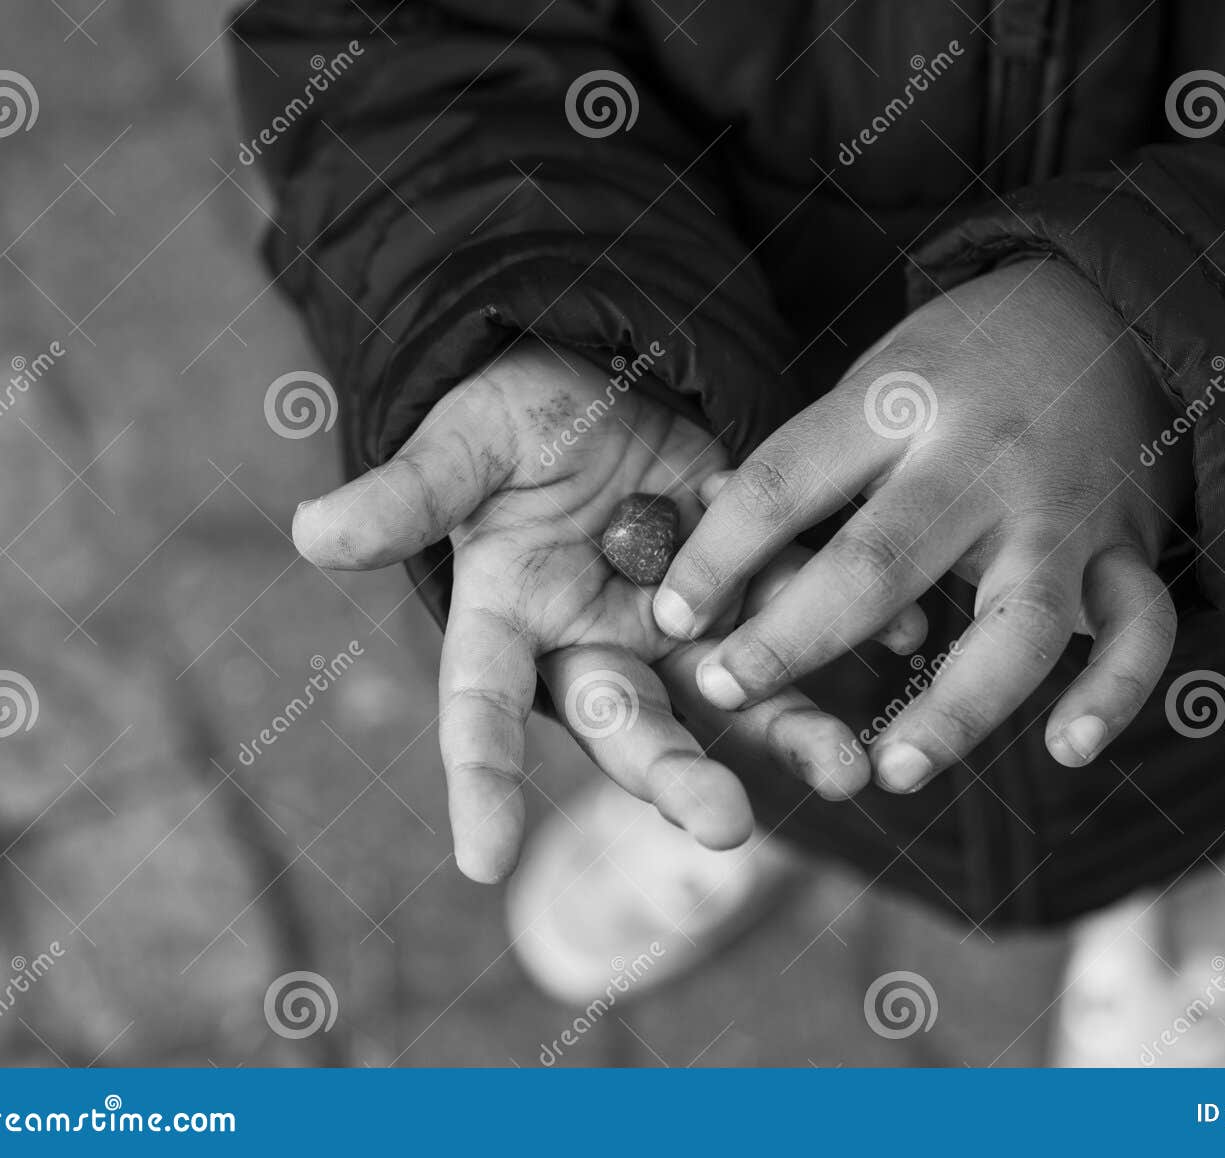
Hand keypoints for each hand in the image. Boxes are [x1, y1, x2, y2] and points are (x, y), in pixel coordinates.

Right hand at [291, 340, 907, 881]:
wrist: (595, 363)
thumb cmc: (509, 411)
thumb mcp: (461, 444)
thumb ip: (409, 495)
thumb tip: (310, 532)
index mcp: (514, 620)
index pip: (481, 710)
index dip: (478, 781)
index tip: (482, 860)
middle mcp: (600, 638)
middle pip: (632, 723)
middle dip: (676, 775)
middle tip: (724, 824)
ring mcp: (682, 612)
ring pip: (736, 685)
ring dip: (792, 727)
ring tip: (854, 767)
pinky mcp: (752, 569)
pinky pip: (803, 599)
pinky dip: (859, 617)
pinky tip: (914, 632)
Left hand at [651, 259, 1189, 791]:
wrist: (1110, 315)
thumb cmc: (960, 370)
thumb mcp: (876, 384)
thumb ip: (807, 469)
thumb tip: (692, 552)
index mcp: (900, 405)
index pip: (786, 481)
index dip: (717, 554)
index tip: (669, 622)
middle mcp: (982, 460)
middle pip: (882, 560)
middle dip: (796, 637)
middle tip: (726, 692)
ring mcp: (1064, 512)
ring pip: (1019, 620)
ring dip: (956, 705)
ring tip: (892, 770)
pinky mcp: (1128, 550)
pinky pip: (1142, 630)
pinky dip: (1114, 691)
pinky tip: (1067, 749)